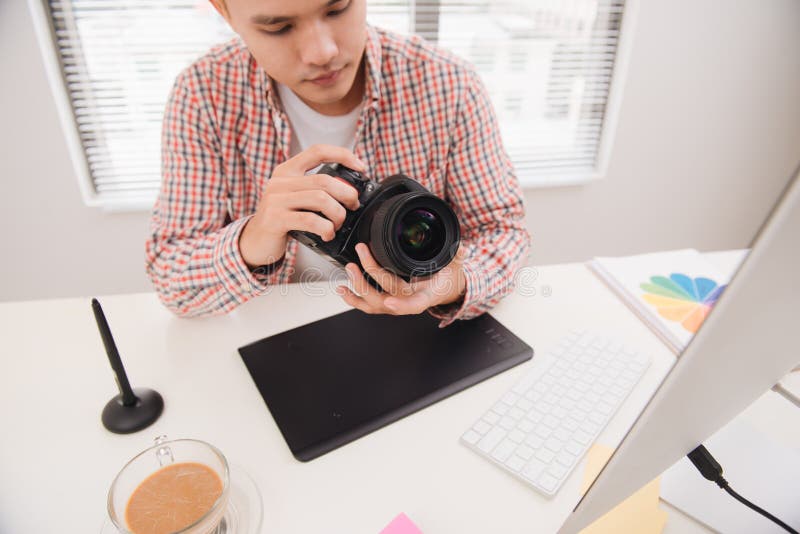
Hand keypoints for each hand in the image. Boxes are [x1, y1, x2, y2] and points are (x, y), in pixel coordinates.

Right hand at [239, 144, 364, 266]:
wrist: (255, 241)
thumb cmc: (282, 219)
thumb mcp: (295, 197)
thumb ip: (314, 189)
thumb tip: (350, 190)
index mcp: (287, 171)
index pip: (317, 151)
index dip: (342, 155)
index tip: (361, 166)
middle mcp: (279, 181)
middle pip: (324, 180)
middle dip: (347, 194)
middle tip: (353, 206)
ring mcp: (276, 199)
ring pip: (321, 199)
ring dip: (338, 214)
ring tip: (338, 224)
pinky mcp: (275, 219)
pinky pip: (310, 220)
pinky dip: (326, 228)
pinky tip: (328, 234)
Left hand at [336, 243, 466, 315]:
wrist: (446, 288)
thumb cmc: (449, 277)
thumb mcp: (456, 265)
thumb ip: (456, 256)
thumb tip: (459, 248)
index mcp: (426, 296)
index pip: (415, 304)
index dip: (403, 305)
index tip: (390, 301)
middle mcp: (409, 302)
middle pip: (386, 297)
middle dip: (368, 280)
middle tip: (357, 261)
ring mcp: (397, 303)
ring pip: (374, 304)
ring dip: (358, 290)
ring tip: (348, 272)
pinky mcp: (388, 302)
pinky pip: (369, 305)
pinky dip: (354, 299)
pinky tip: (343, 290)